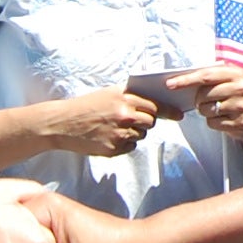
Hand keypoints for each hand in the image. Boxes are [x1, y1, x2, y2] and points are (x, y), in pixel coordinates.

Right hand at [46, 86, 160, 156]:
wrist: (62, 124)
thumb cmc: (86, 106)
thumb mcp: (108, 94)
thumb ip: (130, 96)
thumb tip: (155, 101)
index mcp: (124, 97)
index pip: (155, 105)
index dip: (168, 111)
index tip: (179, 115)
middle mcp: (125, 114)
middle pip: (151, 122)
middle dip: (145, 122)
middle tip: (128, 120)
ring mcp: (120, 133)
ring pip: (141, 136)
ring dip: (133, 134)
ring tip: (112, 128)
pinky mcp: (114, 148)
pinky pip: (130, 148)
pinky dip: (123, 144)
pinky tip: (107, 137)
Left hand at [168, 65, 242, 141]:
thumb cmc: (234, 95)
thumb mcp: (227, 81)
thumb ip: (209, 77)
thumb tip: (179, 80)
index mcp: (235, 74)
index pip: (205, 75)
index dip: (186, 80)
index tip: (170, 84)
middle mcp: (241, 88)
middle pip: (204, 94)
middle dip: (197, 100)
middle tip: (204, 101)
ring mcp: (242, 107)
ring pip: (206, 110)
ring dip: (205, 111)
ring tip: (216, 109)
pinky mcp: (241, 123)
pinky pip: (213, 123)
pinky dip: (213, 122)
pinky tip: (222, 119)